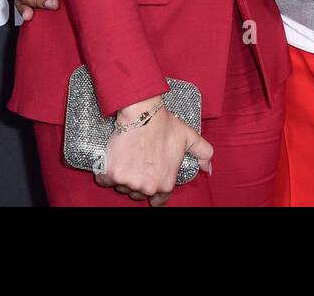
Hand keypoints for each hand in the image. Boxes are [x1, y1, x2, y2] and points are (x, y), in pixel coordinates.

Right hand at [96, 97, 213, 206]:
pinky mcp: (112, 174)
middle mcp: (147, 187)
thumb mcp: (189, 137)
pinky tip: (113, 160)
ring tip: (128, 158)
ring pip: (122, 186)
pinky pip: (105, 180)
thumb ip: (203, 153)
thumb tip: (208, 168)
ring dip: (123, 176)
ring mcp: (128, 182)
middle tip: (138, 163)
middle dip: (138, 182)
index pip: (159, 201)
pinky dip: (106, 173)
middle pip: (138, 193)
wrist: (142, 113)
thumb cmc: (164, 124)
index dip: (155, 193)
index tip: (149, 181)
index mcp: (165, 183)